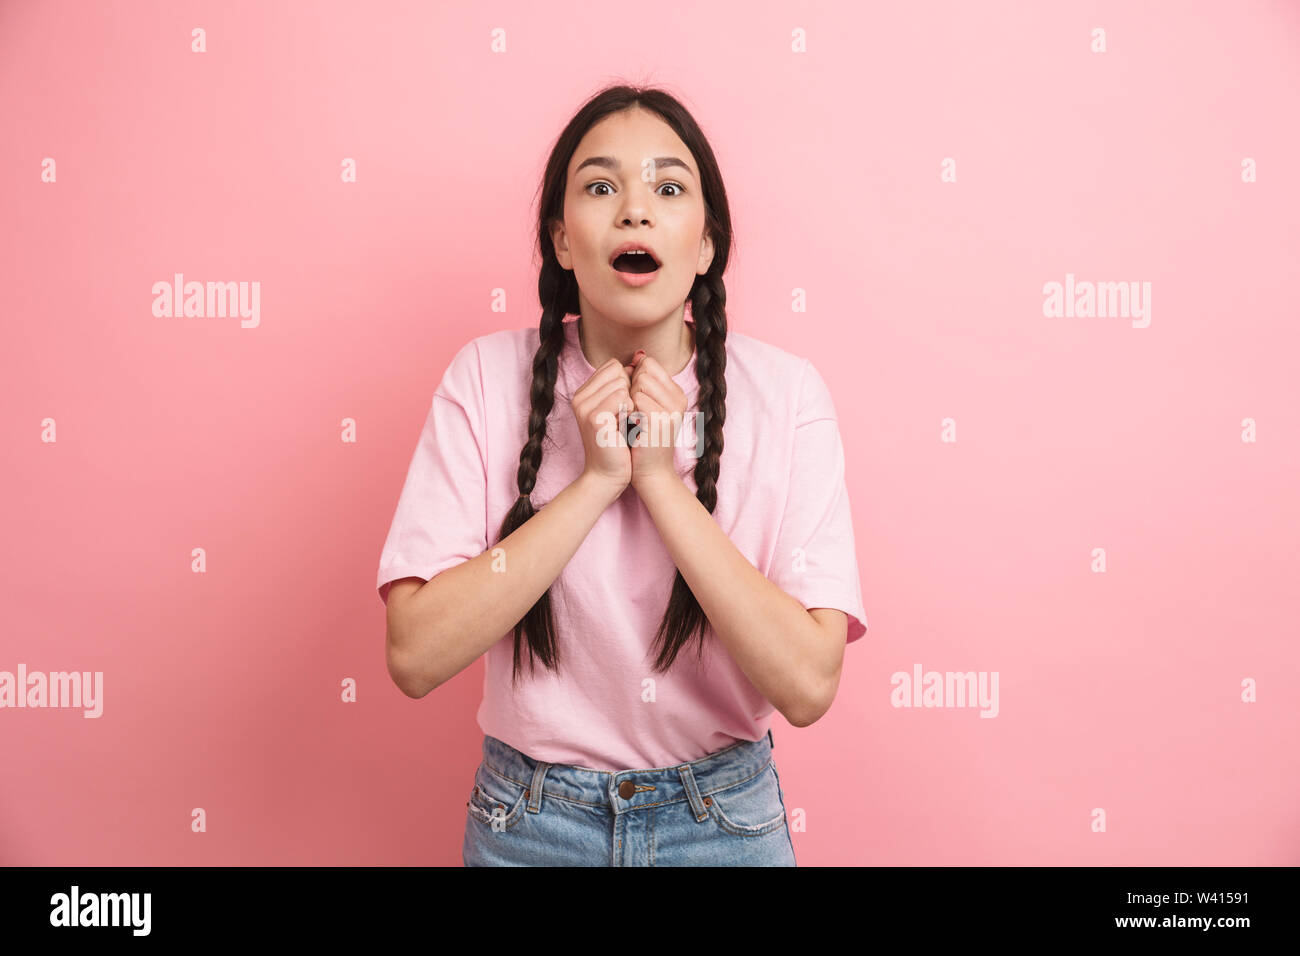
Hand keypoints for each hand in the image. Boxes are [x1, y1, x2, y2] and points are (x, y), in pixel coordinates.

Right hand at [573, 357, 633, 496]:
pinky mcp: (594, 417)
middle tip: (623, 419)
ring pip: (622, 384)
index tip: (624, 408)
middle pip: (618, 372)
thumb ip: (625, 382)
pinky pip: (624, 398)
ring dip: (631, 404)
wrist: (609, 474)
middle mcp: (580, 396)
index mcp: (584, 392)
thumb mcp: (620, 407)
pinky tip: (623, 429)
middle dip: (629, 392)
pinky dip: (631, 412)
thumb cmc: (619, 442)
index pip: (613, 366)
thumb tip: (640, 357)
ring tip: (623, 424)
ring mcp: (584, 406)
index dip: (627, 383)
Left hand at [625, 349, 688, 492]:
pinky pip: (635, 399)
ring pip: (640, 382)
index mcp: (677, 393)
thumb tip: (638, 354)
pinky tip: (632, 427)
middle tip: (633, 414)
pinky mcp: (660, 419)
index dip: (634, 378)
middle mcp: (679, 398)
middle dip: (630, 388)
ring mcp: (672, 408)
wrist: (649, 473)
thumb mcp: (646, 406)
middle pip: (644, 371)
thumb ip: (643, 381)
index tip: (633, 401)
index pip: (650, 364)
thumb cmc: (641, 440)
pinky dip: (627, 411)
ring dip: (628, 399)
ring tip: (633, 420)